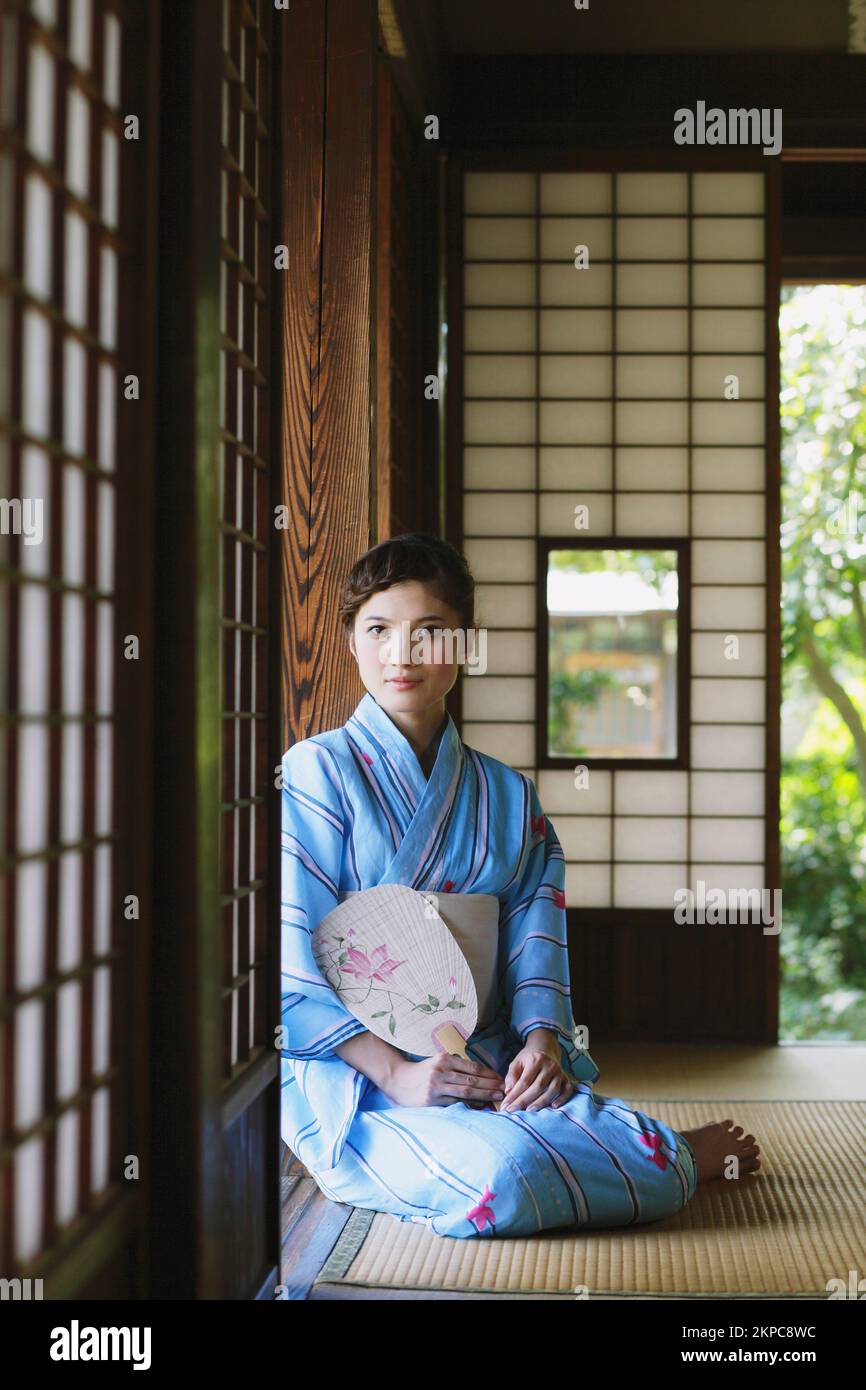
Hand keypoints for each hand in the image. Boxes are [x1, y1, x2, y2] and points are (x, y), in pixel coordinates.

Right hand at [381, 1054, 505, 1108]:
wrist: (398, 1080)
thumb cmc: (423, 1072)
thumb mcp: (438, 1062)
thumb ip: (456, 1067)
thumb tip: (481, 1076)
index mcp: (444, 1059)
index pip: (472, 1067)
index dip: (489, 1073)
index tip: (500, 1078)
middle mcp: (441, 1071)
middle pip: (472, 1079)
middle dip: (491, 1085)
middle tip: (504, 1090)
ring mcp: (435, 1086)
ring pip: (465, 1091)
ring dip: (484, 1095)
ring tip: (497, 1098)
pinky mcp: (431, 1100)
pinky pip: (455, 1103)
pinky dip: (469, 1104)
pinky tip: (480, 1106)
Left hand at [500, 1043, 575, 1112]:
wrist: (545, 1048)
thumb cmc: (528, 1058)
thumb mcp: (517, 1062)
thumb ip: (511, 1076)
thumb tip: (508, 1092)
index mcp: (536, 1060)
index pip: (524, 1081)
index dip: (515, 1095)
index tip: (506, 1106)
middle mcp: (550, 1065)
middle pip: (538, 1087)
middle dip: (525, 1100)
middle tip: (514, 1111)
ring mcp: (560, 1072)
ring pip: (552, 1090)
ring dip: (541, 1102)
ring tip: (529, 1111)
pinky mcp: (566, 1078)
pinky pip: (567, 1090)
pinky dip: (562, 1099)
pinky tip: (554, 1107)